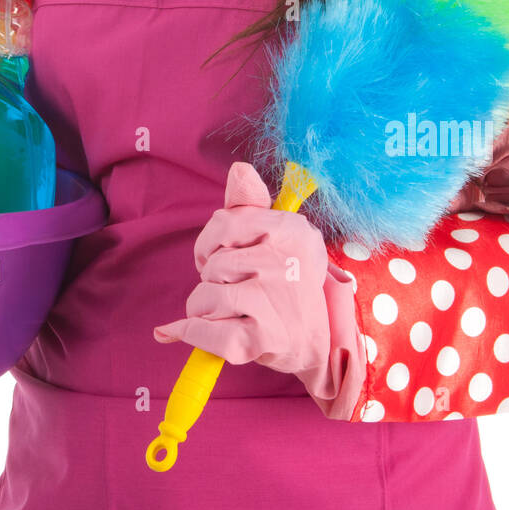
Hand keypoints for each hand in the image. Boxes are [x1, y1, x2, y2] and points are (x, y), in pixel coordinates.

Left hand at [153, 162, 365, 414]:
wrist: (316, 341)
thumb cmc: (285, 282)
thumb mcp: (275, 236)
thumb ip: (250, 203)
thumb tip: (239, 169)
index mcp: (292, 229)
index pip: (223, 223)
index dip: (209, 244)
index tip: (218, 257)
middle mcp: (287, 263)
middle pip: (212, 263)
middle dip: (210, 279)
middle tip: (231, 288)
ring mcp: (277, 302)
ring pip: (206, 296)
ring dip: (203, 308)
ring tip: (226, 312)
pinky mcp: (265, 339)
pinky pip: (207, 332)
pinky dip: (192, 334)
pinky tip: (196, 330)